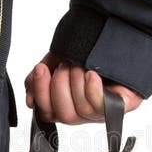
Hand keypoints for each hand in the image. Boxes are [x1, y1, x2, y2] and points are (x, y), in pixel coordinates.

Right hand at [25, 52, 142, 123]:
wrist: (117, 37)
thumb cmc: (87, 52)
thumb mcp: (55, 62)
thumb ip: (38, 79)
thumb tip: (30, 101)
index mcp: (66, 105)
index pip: (47, 112)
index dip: (41, 92)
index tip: (41, 69)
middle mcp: (83, 112)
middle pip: (64, 114)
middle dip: (60, 85)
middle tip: (67, 64)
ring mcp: (102, 111)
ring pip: (81, 109)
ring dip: (77, 82)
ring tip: (81, 65)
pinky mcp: (121, 105)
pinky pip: (103, 108)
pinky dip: (93, 90)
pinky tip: (92, 74)